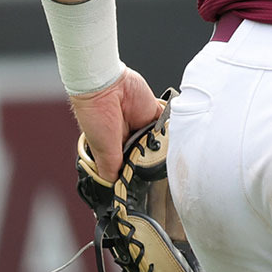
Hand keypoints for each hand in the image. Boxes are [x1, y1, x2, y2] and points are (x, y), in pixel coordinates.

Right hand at [67, 67, 164, 182]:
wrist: (106, 87)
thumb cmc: (96, 116)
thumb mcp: (103, 149)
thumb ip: (111, 166)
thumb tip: (114, 185)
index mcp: (113, 147)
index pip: (129, 164)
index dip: (137, 172)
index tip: (145, 182)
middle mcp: (128, 137)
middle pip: (146, 154)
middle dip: (153, 160)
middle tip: (160, 169)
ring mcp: (142, 125)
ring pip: (158, 141)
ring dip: (163, 146)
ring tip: (168, 154)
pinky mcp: (154, 112)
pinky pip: (167, 123)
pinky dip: (171, 128)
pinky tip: (176, 137)